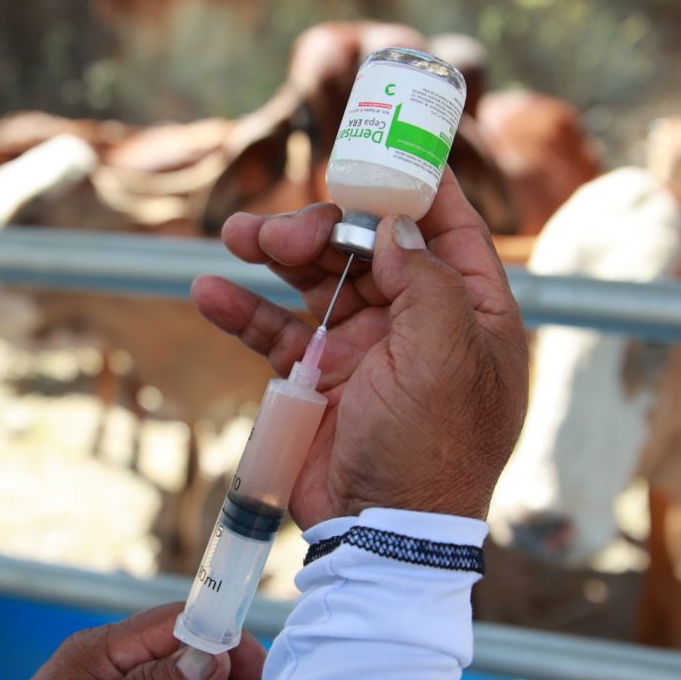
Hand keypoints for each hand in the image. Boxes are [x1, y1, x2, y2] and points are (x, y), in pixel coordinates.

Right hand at [192, 169, 527, 524]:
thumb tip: (396, 225)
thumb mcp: (446, 356)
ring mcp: (364, 350)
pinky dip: (243, 310)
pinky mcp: (316, 380)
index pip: (447, 226)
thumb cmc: (432, 449)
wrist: (382, 534)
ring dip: (275, 253)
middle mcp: (418, 323)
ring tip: (237, 239)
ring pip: (315, 279)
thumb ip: (426, 279)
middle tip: (282, 234)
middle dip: (322, 228)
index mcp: (470, 311)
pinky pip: (275, 332)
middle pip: (368, 246)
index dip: (412, 184)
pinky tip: (210, 291)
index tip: (375, 145)